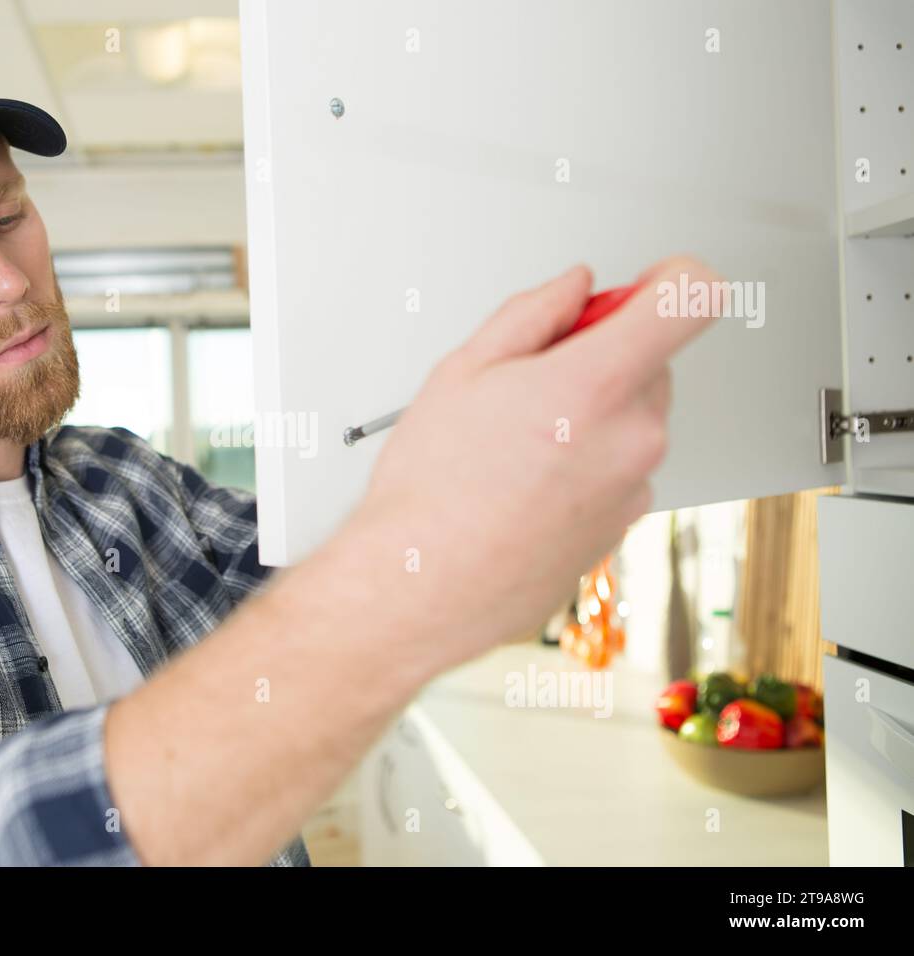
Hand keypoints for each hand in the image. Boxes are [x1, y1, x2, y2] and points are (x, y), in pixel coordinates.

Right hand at [349, 256, 723, 671]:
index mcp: (596, 385)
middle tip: (531, 379)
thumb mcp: (461, 371)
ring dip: (590, 415)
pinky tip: (524, 483)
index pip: (692, 298)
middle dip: (603, 355)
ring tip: (514, 444)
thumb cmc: (430, 492)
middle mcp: (633, 438)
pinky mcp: (623, 527)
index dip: (671, 277)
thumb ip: (532, 313)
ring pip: (632, 419)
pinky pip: (618, 469)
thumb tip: (573, 289)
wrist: (421, 588)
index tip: (646, 285)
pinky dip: (584, 464)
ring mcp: (634, 488)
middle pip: (654, 361)